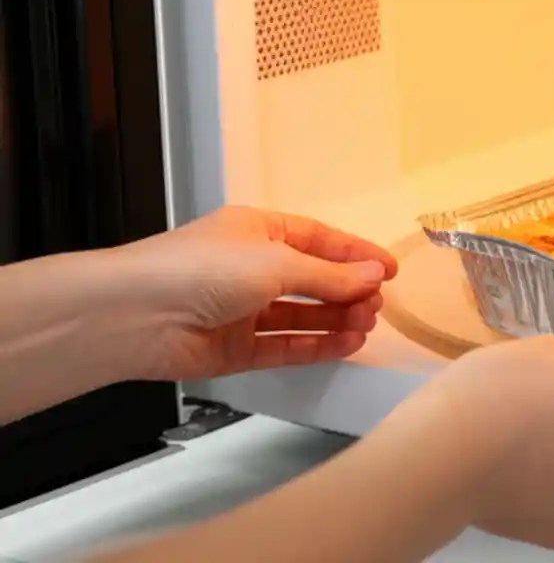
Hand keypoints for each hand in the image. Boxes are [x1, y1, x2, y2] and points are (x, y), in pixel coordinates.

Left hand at [112, 205, 396, 380]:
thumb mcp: (277, 263)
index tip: (390, 271)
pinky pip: (286, 345)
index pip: (318, 240)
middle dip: (349, 291)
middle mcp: (251, 268)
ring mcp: (244, 309)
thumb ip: (330, 276)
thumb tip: (374, 276)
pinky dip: (317, 346)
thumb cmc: (204, 269)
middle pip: (313, 279)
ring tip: (368, 325)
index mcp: (257, 231)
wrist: (138, 315)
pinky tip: (346, 344)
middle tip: (378, 305)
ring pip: (302, 315)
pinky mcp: (237, 347)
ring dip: (337, 319)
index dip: (355, 254)